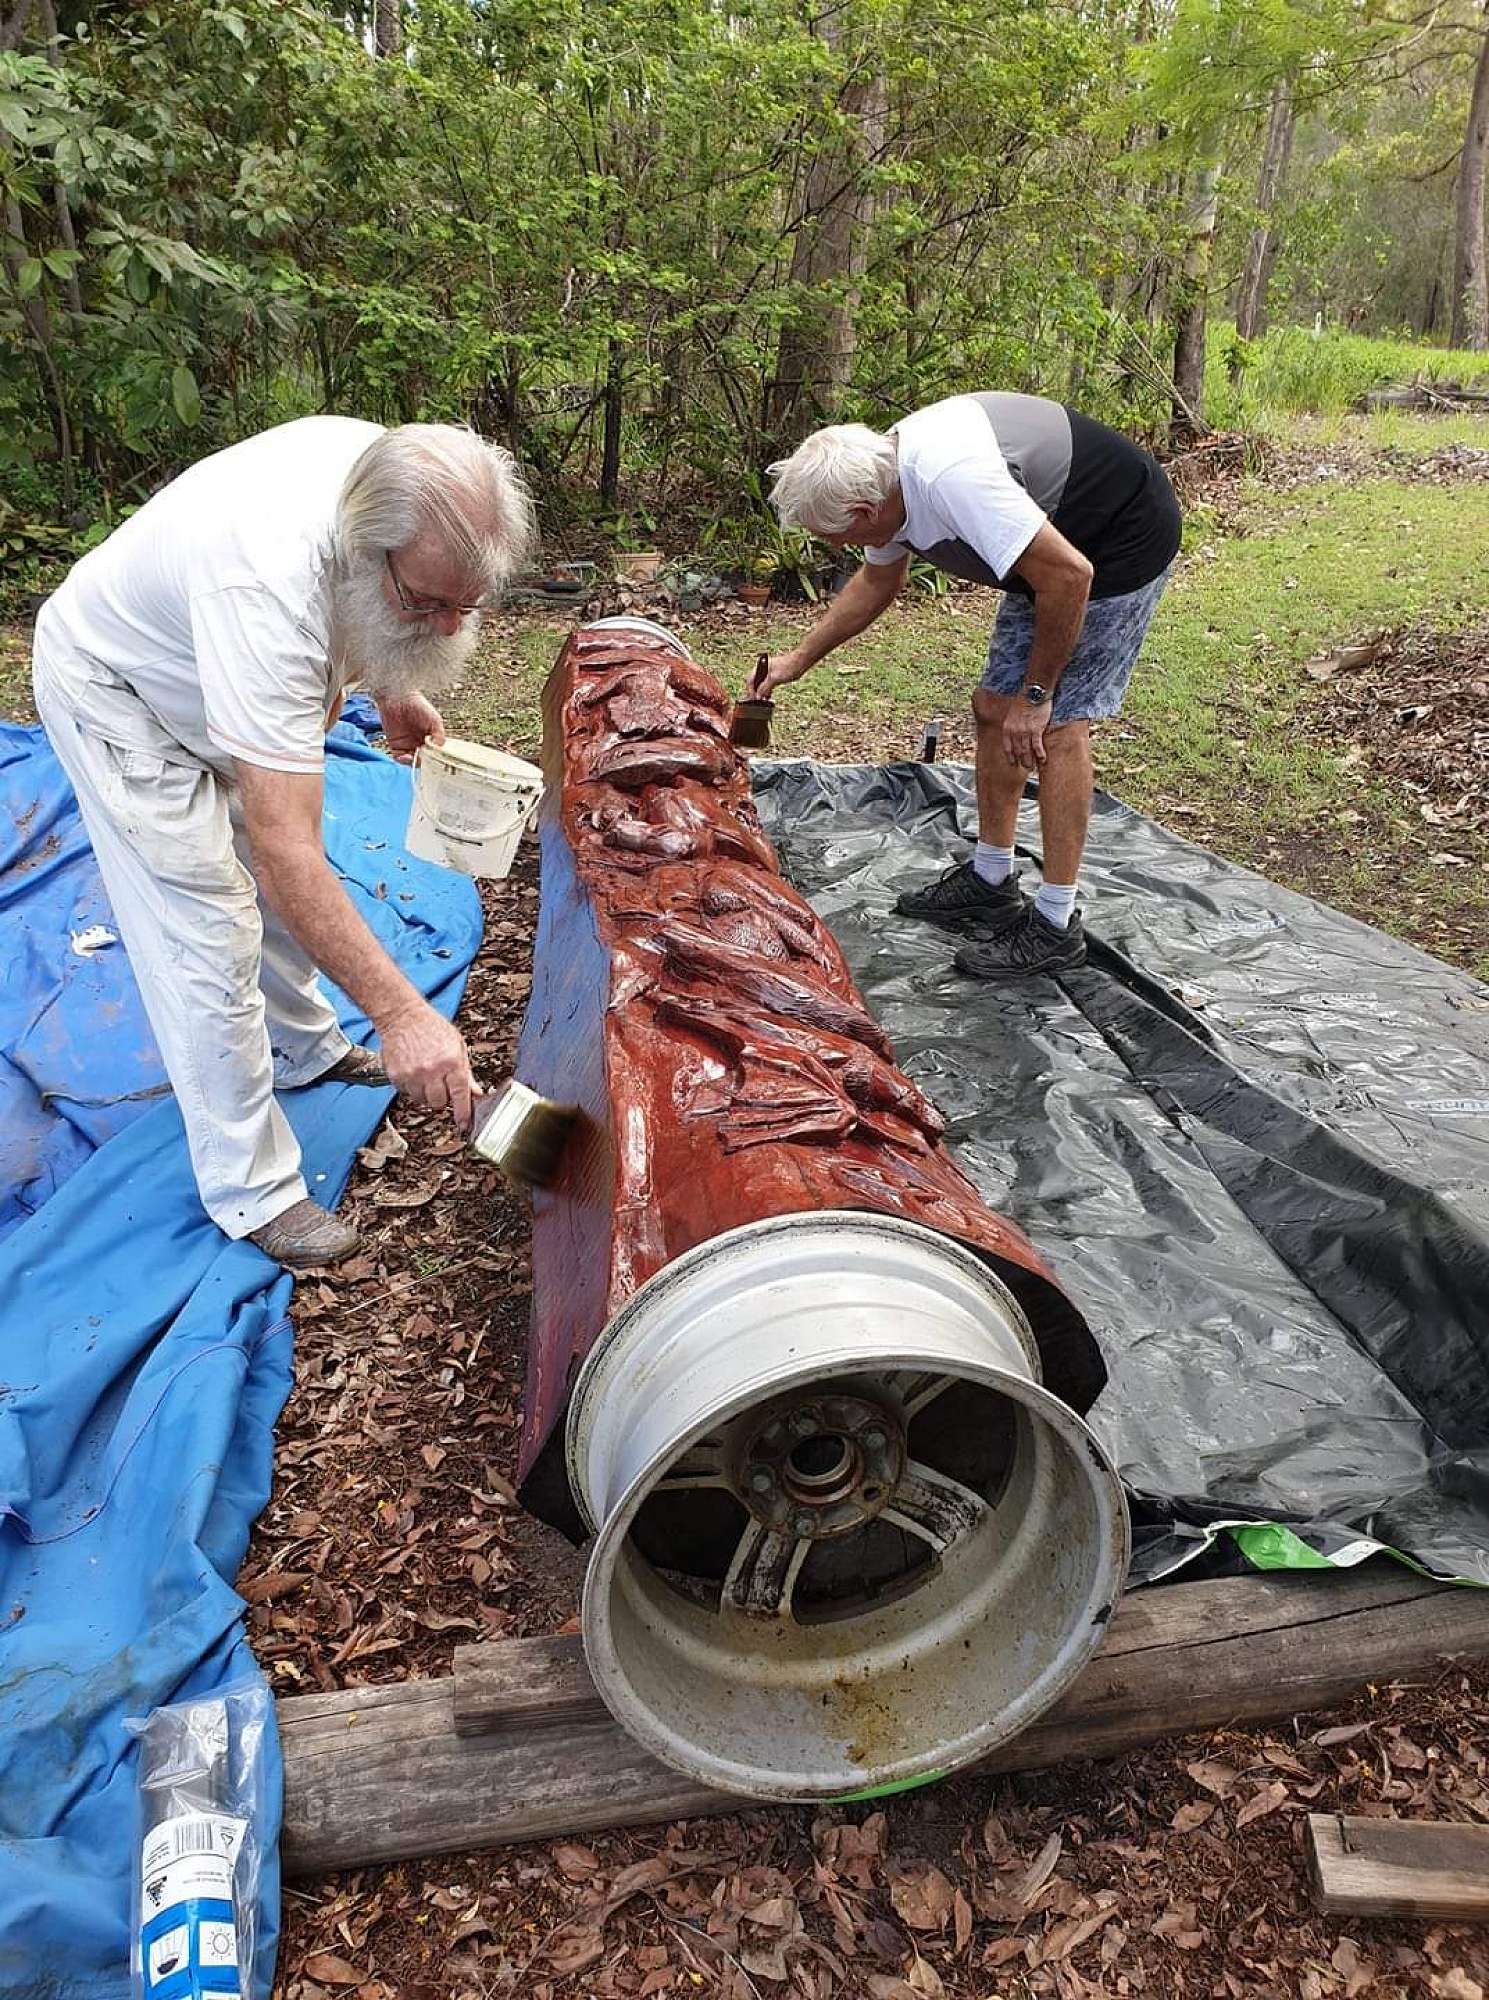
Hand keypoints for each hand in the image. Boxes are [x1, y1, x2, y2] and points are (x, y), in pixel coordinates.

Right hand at [377, 999, 475, 1128]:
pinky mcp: (397, 1076)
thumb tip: (475, 1093)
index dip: (463, 1114)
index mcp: (452, 1062)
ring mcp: (413, 1074)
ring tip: (426, 1076)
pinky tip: (414, 1072)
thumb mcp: (457, 1046)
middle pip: (439, 1103)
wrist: (402, 1016)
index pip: (460, 1095)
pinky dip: (412, 1088)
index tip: (465, 1125)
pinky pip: (408, 1094)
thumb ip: (466, 1072)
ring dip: (427, 1094)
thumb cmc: (431, 1027)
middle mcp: (432, 1070)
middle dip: (443, 1098)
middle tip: (441, 1084)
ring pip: (423, 1101)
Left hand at [379, 692, 446, 763]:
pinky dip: (402, 760)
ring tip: (415, 758)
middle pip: (425, 760)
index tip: (438, 761)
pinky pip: (399, 758)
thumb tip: (440, 747)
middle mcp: (420, 744)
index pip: (436, 754)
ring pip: (413, 761)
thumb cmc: (418, 706)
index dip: (437, 759)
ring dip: (414, 763)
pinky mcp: (395, 746)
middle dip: (426, 763)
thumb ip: (439, 734)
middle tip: (427, 762)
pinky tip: (405, 757)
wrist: (398, 698)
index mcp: (431, 739)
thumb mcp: (434, 719)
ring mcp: (408, 746)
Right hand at [751, 649, 812, 698]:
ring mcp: (768, 672)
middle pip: (755, 683)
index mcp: (760, 666)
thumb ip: (764, 688)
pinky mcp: (774, 675)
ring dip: (762, 693)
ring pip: (761, 684)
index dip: (751, 691)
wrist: (800, 662)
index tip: (753, 699)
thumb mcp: (774, 678)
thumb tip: (758, 696)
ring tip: (764, 701)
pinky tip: (769, 697)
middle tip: (758, 702)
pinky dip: (767, 691)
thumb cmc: (788, 666)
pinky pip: (767, 685)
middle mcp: (763, 669)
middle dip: (756, 693)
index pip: (750, 680)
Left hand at [1003, 698, 1051, 771]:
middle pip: (1017, 752)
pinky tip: (1042, 760)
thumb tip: (1015, 733)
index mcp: (1007, 728)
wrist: (1034, 691)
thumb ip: (1012, 724)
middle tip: (1026, 768)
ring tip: (1033, 767)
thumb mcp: (1012, 713)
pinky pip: (1037, 746)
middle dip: (1022, 761)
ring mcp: (1025, 731)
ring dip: (1030, 761)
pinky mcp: (1036, 729)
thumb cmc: (1024, 699)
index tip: (1013, 764)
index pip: (1007, 748)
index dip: (1010, 757)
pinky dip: (1040, 755)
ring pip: (1026, 751)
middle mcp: (1014, 731)